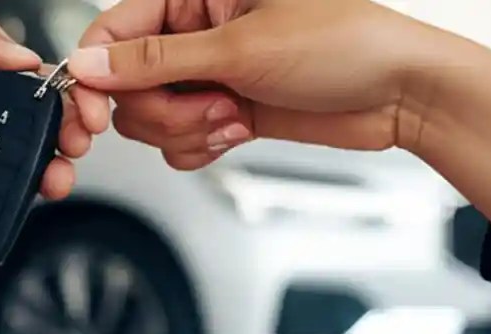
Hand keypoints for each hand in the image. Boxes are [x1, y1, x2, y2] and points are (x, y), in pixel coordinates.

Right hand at [67, 0, 490, 247]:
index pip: (115, 28)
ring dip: (187, 130)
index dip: (97, 73)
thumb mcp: (241, 47)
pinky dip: (202, 147)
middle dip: (163, 109)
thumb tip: (90, 64)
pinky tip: (239, 132)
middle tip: (209, 108)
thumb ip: (155, 61)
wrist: (399, 94)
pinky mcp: (225, 112)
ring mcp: (210, 75)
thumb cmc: (345, 44)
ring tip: (234, 118)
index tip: (92, 110)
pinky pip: (180, 142)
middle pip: (128, 85)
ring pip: (151, 119)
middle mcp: (197, 33)